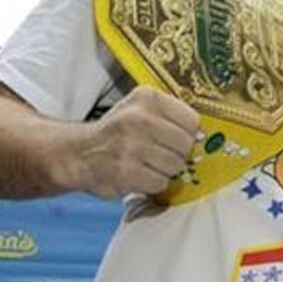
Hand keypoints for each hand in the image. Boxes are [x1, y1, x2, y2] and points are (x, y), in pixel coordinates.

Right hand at [71, 86, 200, 198]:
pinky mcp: (125, 171)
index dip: (187, 134)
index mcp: (147, 98)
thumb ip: (171, 117)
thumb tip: (203, 138)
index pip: (192, 121)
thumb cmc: (117, 132)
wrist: (78, 153)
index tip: (175, 138)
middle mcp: (139, 119)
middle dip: (177, 154)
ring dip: (164, 170)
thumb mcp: (141, 109)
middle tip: (159, 154)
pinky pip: (159, 182)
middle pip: (186, 145)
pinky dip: (152, 183)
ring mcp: (131, 146)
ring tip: (146, 163)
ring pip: (175, 165)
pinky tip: (138, 174)